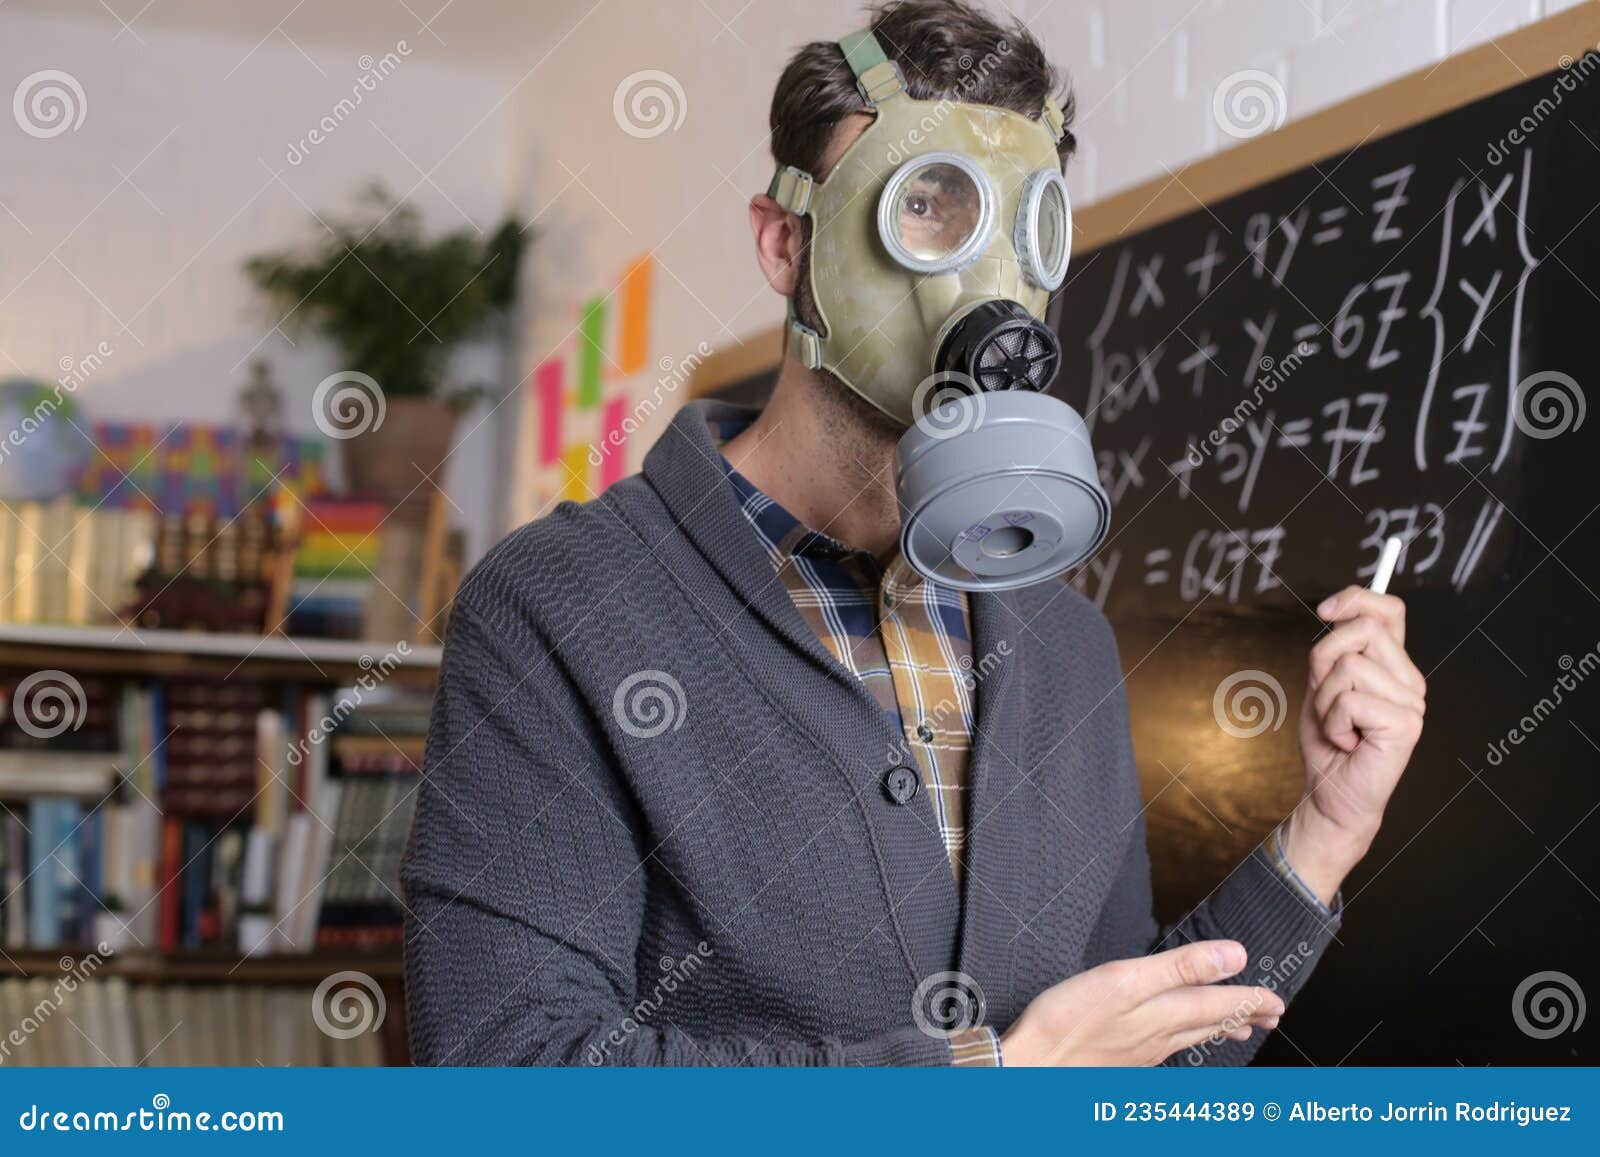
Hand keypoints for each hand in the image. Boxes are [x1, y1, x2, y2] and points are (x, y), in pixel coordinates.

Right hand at [1000, 940, 1283, 1065]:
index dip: (1251, 998)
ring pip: (1191, 1037)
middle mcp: (1159, 1036)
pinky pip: (1168, 1047)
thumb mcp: (1126, 980)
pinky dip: (1187, 1038)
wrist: (1034, 1067)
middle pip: (1210, 1023)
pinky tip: (1177, 1039)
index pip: (1220, 1003)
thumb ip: (1181, 967)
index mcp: (1165, 1012)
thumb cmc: (1069, 1021)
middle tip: (1271, 1014)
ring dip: (1218, 1027)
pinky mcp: (1122, 1059)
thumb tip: (1235, 956)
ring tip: (1238, 1027)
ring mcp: (1141, 1051)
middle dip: (1243, 1015)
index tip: (1277, 1000)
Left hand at [1286, 586, 1426, 902]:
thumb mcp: (1322, 685)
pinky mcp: (1406, 724)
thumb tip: (1337, 609)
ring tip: (1339, 727)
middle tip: (1327, 700)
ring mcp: (1413, 702)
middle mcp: (1410, 680)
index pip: (1389, 610)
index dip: (1357, 599)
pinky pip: (1349, 700)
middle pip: (1362, 631)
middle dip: (1324, 661)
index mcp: (1393, 666)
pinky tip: (1347, 742)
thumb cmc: (1328, 742)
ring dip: (1325, 699)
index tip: (1325, 610)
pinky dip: (1332, 722)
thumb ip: (1335, 651)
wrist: (1331, 795)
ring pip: (1349, 666)